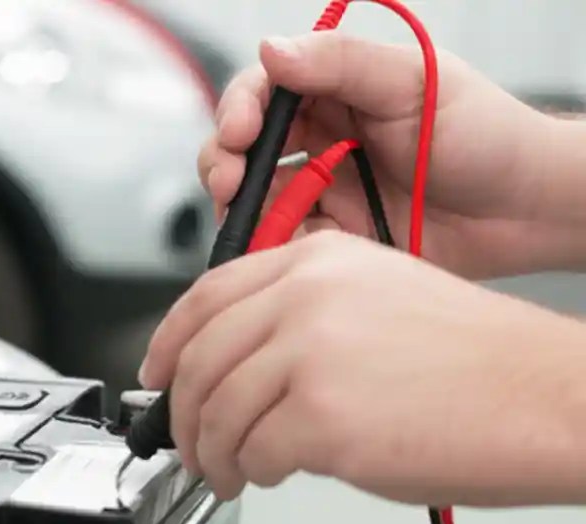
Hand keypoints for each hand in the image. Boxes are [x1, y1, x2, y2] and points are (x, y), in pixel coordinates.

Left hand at [138, 231, 585, 506]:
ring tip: (227, 473)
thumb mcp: (378, 299)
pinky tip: (267, 477)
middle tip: (189, 445)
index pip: (205, 296)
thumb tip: (238, 365)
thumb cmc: (478, 361)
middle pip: (198, 360)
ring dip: (212, 454)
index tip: (155, 374)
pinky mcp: (320, 416)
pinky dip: (250, 473)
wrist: (546, 397)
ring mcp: (309, 354)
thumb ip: (301, 318)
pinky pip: (252, 453)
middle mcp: (305, 296)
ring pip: (216, 412)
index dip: (166, 344)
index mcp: (317, 260)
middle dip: (182, 415)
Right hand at [200, 31, 577, 278]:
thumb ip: (341, 63)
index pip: (264, 92)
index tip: (239, 135)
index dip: (239, 111)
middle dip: (223, 163)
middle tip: (228, 184)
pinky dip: (272, 247)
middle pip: (242, 148)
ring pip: (253, 199)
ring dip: (241, 209)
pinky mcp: (330, 239)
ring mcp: (322, 192)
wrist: (524, 210)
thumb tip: (272, 49)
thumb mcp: (415, 83)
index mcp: (335, 92)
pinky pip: (281, 244)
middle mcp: (320, 140)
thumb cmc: (486, 135)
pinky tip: (284, 247)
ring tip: (251, 221)